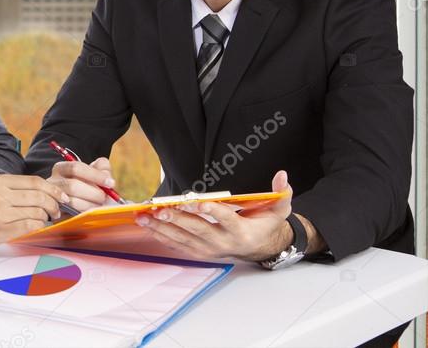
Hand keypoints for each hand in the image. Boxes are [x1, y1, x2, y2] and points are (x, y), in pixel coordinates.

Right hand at [0, 174, 70, 246]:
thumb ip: (17, 189)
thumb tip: (47, 193)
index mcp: (0, 182)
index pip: (36, 182)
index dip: (53, 189)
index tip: (62, 196)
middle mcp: (0, 195)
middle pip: (39, 197)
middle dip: (54, 205)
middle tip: (56, 211)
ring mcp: (0, 213)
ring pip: (36, 212)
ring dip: (45, 217)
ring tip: (44, 219)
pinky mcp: (0, 230)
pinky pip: (29, 226)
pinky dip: (37, 226)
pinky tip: (35, 225)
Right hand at [48, 157, 116, 210]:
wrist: (76, 207)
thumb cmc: (87, 188)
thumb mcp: (94, 174)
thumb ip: (102, 169)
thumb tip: (106, 175)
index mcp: (62, 168)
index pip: (76, 168)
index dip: (95, 175)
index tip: (110, 183)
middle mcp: (53, 181)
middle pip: (72, 185)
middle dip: (94, 193)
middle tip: (104, 198)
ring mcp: (51, 197)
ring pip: (71, 201)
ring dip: (89, 205)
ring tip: (97, 206)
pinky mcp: (53, 213)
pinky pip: (67, 214)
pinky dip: (81, 214)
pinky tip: (87, 213)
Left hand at [136, 170, 293, 260]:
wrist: (258, 247)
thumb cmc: (265, 224)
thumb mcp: (278, 209)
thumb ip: (281, 193)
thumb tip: (283, 175)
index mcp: (240, 230)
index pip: (225, 219)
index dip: (211, 210)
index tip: (196, 201)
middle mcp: (223, 242)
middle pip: (198, 229)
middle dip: (178, 218)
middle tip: (161, 209)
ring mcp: (209, 249)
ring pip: (183, 238)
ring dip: (162, 227)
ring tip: (145, 216)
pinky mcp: (199, 252)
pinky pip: (178, 244)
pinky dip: (162, 235)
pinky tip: (148, 225)